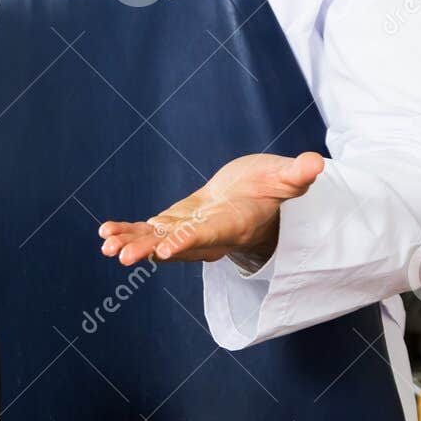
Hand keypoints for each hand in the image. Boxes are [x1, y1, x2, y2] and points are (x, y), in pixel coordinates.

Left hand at [98, 152, 324, 267]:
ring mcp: (190, 232)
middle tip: (123, 257)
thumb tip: (316, 163)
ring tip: (106, 246)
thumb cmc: (274, 186)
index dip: (188, 241)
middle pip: (177, 246)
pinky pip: (150, 231)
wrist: (258, 195)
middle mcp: (209, 236)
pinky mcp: (176, 224)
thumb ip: (298, 175)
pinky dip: (129, 231)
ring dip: (132, 243)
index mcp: (234, 225)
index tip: (165, 248)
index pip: (210, 235)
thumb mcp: (287, 178)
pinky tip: (105, 233)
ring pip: (158, 242)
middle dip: (149, 251)